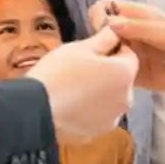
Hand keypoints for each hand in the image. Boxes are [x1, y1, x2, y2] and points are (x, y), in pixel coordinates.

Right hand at [26, 26, 137, 144]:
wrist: (35, 110)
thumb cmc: (58, 73)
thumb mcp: (80, 48)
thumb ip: (104, 39)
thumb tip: (115, 31)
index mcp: (125, 74)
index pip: (129, 55)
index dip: (112, 49)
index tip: (92, 51)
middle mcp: (126, 99)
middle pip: (122, 79)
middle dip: (107, 72)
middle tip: (80, 68)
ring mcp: (113, 119)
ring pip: (111, 98)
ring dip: (99, 92)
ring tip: (72, 88)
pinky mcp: (98, 133)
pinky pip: (98, 116)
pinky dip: (90, 110)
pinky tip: (70, 105)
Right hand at [94, 0, 164, 94]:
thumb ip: (140, 28)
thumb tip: (109, 23)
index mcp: (138, 16)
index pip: (108, 7)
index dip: (100, 16)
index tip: (102, 32)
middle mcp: (129, 32)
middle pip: (101, 30)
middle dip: (99, 40)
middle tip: (107, 54)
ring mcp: (129, 53)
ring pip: (104, 52)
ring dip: (102, 59)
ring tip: (110, 69)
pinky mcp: (131, 73)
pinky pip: (113, 72)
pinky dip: (109, 76)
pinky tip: (113, 81)